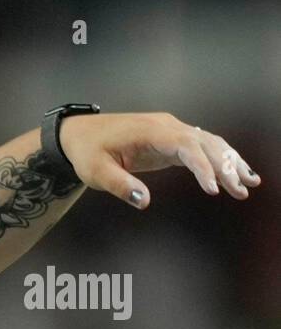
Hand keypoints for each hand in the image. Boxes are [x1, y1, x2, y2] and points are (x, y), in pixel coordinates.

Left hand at [59, 112, 260, 208]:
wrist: (78, 135)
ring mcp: (171, 131)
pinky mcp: (171, 140)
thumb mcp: (96, 172)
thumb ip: (120, 185)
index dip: (203, 167)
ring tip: (250, 183)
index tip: (214, 189)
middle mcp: (167, 126)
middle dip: (226, 167)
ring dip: (230, 162)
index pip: (187, 146)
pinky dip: (219, 159)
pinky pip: (201, 147)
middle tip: (241, 191)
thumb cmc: (86, 152)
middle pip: (206, 144)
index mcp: (151, 131)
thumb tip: (145, 202)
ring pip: (209, 143)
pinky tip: (235, 173)